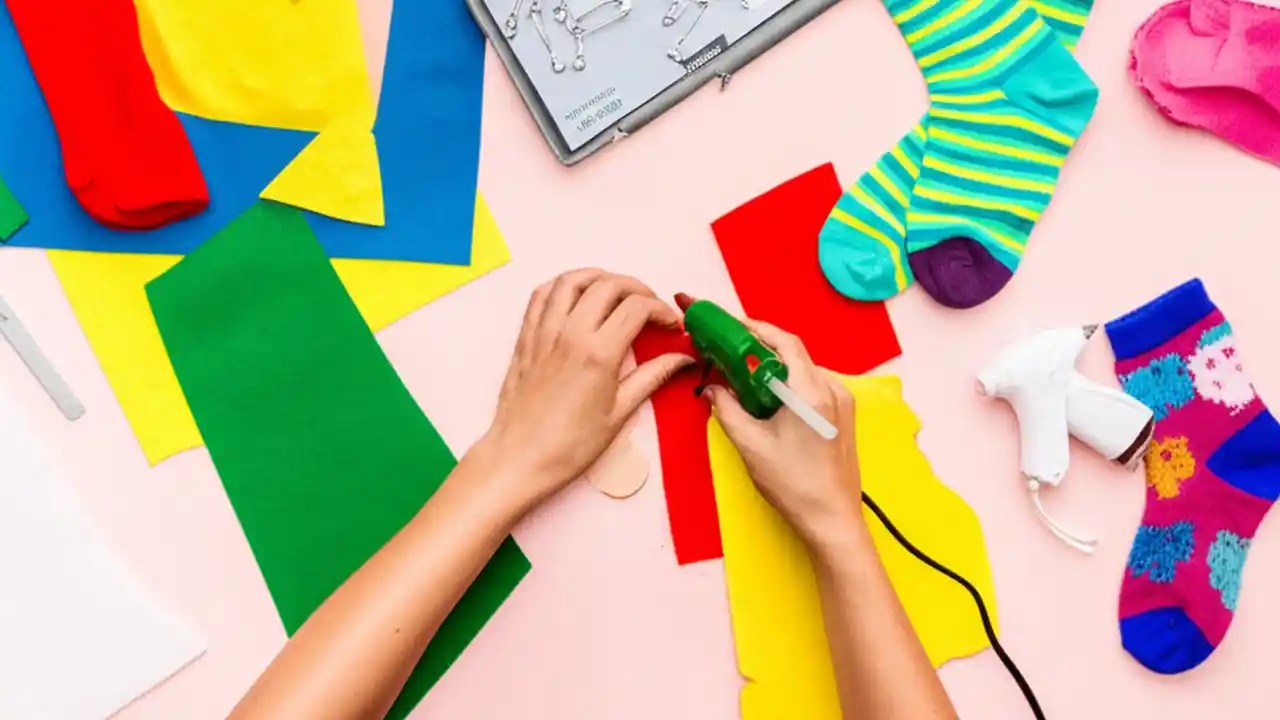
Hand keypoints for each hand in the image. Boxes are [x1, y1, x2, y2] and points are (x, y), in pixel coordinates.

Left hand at [473, 269, 694, 509]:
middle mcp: (570, 334)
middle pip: (609, 285)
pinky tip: (577, 296)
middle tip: (650, 307)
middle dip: (637, 288)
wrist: (519, 458)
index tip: (671, 324)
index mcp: (598, 353)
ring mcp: (544, 332)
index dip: (661, 310)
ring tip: (616, 291)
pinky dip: (562, 285)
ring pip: (572, 280)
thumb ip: (652, 377)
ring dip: (600, 277)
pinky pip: (541, 295)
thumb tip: (682, 359)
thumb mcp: (619, 413)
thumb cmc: (569, 446)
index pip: (637, 308)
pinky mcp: (526, 337)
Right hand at [703, 320, 862, 550]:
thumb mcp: (751, 446)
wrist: (833, 520)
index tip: (729, 326)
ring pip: (801, 370)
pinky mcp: (843, 415)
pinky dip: (787, 384)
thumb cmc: (795, 486)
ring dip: (772, 368)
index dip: (754, 328)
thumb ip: (727, 410)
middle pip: (792, 353)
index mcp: (812, 393)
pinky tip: (768, 399)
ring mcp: (842, 401)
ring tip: (743, 379)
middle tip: (728, 351)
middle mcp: (833, 389)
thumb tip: (713, 389)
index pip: (783, 342)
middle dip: (758, 349)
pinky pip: (811, 386)